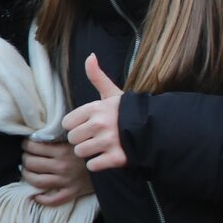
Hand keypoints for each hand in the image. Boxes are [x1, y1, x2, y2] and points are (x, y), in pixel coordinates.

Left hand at [21, 138, 93, 206]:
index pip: (34, 147)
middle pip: (32, 163)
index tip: (27, 144)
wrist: (111, 164)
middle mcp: (63, 166)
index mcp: (63, 150)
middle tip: (26, 156)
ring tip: (26, 171)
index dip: (27, 144)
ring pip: (37, 181)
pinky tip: (35, 195)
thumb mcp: (78, 137)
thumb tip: (40, 132)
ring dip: (27, 175)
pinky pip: (53, 200)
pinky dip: (41, 199)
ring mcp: (66, 181)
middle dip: (25, 159)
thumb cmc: (93, 147)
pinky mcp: (71, 192)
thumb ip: (61, 134)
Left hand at [62, 55, 127, 171]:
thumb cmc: (129, 112)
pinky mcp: (116, 158)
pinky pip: (92, 165)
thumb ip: (97, 77)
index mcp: (96, 108)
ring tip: (102, 147)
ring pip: (80, 153)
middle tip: (96, 138)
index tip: (88, 125)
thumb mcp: (113, 94)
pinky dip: (98, 164)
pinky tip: (108, 157)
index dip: (76, 126)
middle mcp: (100, 124)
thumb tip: (90, 56)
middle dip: (82, 140)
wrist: (155, 129)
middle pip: (72, 139)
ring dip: (89, 153)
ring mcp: (108, 142)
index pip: (67, 123)